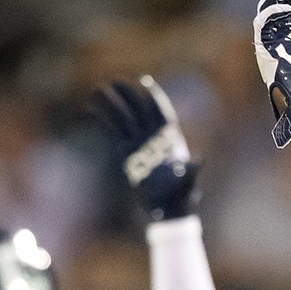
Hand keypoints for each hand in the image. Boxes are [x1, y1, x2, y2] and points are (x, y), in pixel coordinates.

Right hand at [92, 76, 200, 222]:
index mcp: (169, 139)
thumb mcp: (187, 181)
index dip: (154, 97)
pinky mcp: (126, 154)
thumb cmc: (180, 194)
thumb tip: (198, 161)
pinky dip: (104, 121)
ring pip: (124, 119)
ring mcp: (139, 144)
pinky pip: (114, 132)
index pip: (161, 113)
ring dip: (112, 104)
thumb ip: (191, 170)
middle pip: (139, 110)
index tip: (145, 81)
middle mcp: (153, 138)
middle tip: (115, 81)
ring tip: (98, 90)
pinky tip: (92, 109)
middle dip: (128, 95)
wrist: (168, 207)